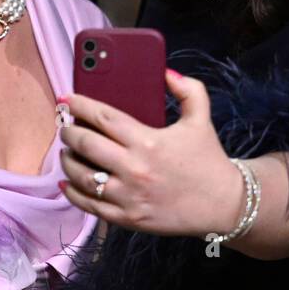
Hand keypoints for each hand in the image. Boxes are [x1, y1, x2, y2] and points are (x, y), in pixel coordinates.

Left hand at [58, 70, 244, 237]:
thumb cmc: (208, 159)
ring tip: (66, 150)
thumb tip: (166, 71)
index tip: (67, 98)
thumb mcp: (201, 119)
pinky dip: (73, 192)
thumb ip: (188, 89)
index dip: (80, 105)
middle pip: (86, 145)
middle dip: (69, 131)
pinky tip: (67, 181)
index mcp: (148, 141)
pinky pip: (91, 205)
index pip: (103, 118)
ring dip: (67, 160)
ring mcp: (129, 196)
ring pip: (83, 176)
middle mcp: (135, 168)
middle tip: (64, 125)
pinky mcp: (128, 218)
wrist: (224, 204)